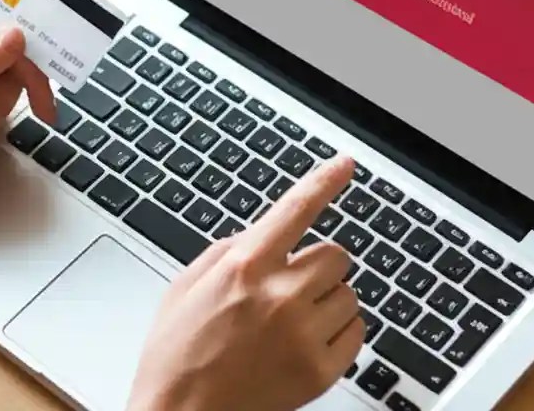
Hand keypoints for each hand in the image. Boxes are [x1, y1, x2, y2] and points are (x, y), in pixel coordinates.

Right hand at [128, 158, 362, 410]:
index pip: (297, 208)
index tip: (345, 163)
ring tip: (290, 326)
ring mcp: (303, 334)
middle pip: (336, 255)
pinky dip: (338, 335)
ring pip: (349, 294)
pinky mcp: (320, 370)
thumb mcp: (186, 287)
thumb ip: (229, 252)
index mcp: (245, 267)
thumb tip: (261, 234)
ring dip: (327, 303)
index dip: (325, 180)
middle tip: (289, 291)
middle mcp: (279, 295)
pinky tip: (304, 345)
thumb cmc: (177, 357)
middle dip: (316, 267)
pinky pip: (357, 332)